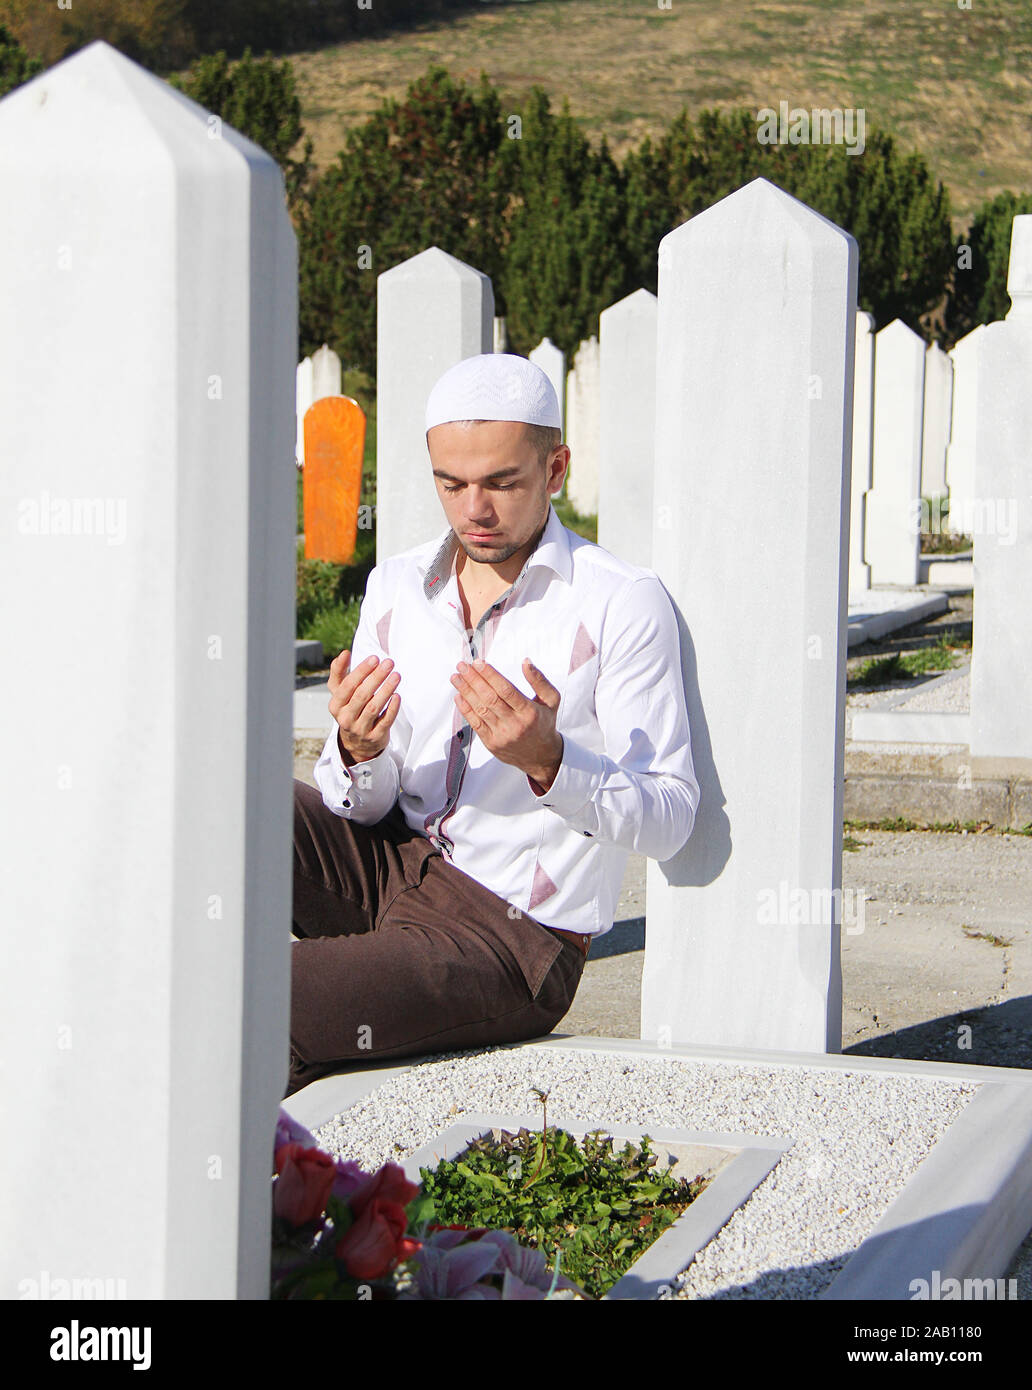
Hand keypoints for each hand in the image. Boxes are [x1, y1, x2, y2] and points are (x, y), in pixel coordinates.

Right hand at [328, 651, 400, 766]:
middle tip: (389, 663)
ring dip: (386, 690)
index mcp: (336, 705)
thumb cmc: (349, 709)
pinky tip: (397, 696)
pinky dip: (392, 709)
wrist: (357, 743)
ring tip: (396, 675)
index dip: (361, 671)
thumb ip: (338, 672)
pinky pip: (385, 721)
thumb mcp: (339, 693)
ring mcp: (360, 729)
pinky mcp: (375, 737)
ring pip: (374, 708)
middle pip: (362, 695)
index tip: (374, 658)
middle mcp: (345, 718)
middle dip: (376, 677)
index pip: (347, 686)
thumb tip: (344, 653)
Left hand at [451, 658, 562, 791]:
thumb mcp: (551, 700)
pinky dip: (465, 709)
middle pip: (490, 698)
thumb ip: (539, 680)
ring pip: (480, 710)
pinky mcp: (491, 743)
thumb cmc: (544, 723)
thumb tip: (526, 662)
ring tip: (456, 677)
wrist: (541, 756)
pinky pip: (475, 724)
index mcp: (529, 712)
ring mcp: (502, 735)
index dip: (490, 675)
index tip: (478, 663)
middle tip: (462, 666)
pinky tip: (459, 696)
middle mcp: (515, 724)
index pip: (506, 690)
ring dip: (466, 692)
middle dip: (473, 680)